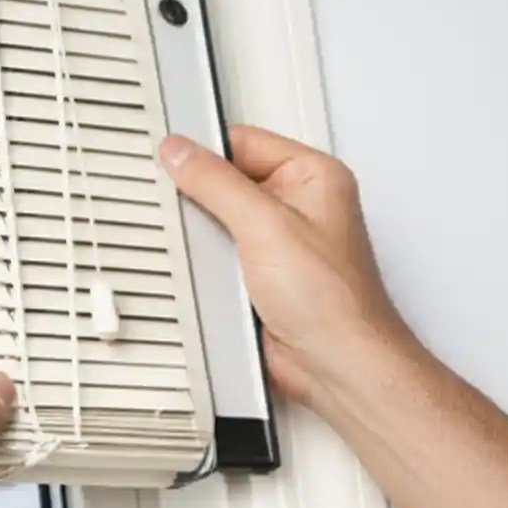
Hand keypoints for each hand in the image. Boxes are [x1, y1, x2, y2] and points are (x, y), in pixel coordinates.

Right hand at [159, 126, 415, 407]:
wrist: (334, 365)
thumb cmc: (332, 300)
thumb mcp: (265, 225)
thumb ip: (217, 183)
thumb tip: (181, 154)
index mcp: (314, 177)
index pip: (246, 142)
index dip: (208, 150)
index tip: (173, 158)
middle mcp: (300, 208)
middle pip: (230, 182)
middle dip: (204, 199)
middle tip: (188, 208)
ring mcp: (279, 245)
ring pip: (222, 224)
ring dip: (207, 239)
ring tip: (210, 253)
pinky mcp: (262, 278)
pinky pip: (222, 259)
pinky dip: (209, 267)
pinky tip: (212, 277)